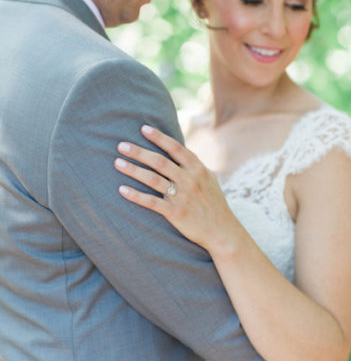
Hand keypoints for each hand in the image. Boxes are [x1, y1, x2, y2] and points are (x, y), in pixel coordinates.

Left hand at [114, 125, 238, 251]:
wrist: (222, 231)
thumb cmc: (213, 203)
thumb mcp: (209, 180)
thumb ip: (194, 166)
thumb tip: (178, 151)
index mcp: (198, 169)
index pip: (176, 149)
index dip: (159, 138)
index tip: (143, 129)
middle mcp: (190, 180)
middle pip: (160, 162)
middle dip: (139, 152)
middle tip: (121, 145)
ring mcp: (182, 197)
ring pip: (153, 180)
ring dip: (133, 170)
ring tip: (117, 163)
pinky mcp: (175, 213)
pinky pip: (151, 202)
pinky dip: (135, 195)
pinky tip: (122, 189)